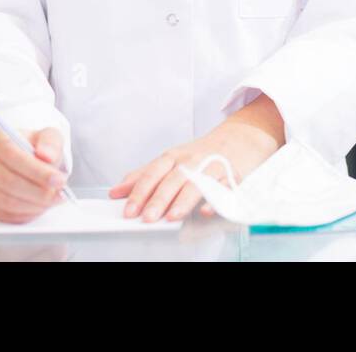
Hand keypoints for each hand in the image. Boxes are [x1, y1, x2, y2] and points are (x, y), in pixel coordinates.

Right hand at [0, 127, 67, 223]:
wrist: (32, 161)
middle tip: (59, 194)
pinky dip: (25, 214)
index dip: (36, 170)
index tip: (58, 179)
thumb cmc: (39, 148)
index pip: (11, 155)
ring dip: (33, 204)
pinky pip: (4, 214)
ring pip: (5, 200)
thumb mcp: (50, 136)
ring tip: (53, 200)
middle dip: (37, 191)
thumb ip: (51, 142)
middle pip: (8, 181)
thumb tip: (46, 155)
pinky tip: (41, 207)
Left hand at [110, 97, 284, 222]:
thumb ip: (143, 176)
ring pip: (197, 184)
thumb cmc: (200, 154)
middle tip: (146, 218)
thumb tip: (115, 192)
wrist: (240, 138)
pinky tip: (207, 210)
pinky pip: (224, 189)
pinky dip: (216, 200)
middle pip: (173, 180)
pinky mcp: (233, 176)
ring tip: (171, 217)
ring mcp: (213, 167)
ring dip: (183, 201)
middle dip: (159, 199)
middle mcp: (192, 161)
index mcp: (174, 156)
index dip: (139, 192)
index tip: (128, 210)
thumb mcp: (170, 159)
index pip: (153, 173)